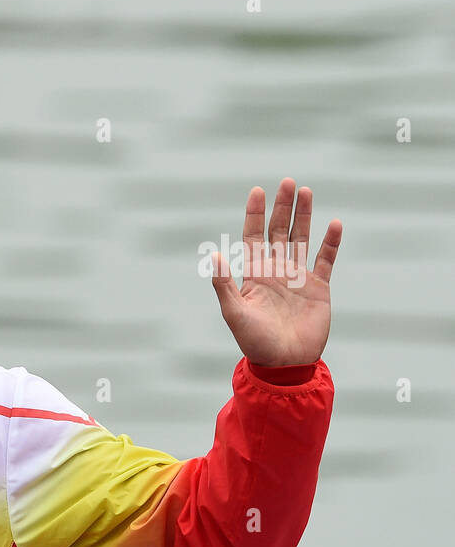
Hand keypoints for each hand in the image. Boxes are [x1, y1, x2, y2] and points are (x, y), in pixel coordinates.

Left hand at [210, 178, 341, 366]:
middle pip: (279, 231)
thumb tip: (213, 254)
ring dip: (304, 216)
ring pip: (301, 239)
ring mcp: (298, 277)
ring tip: (306, 191)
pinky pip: (325, 260)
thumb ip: (223, 284)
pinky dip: (330, 242)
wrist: (284, 364)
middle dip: (282, 207)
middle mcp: (276, 270)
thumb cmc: (254, 342)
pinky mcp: (319, 287)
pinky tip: (334, 224)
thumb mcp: (234, 312)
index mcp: (254, 274)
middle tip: (287, 182)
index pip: (253, 236)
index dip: (254, 214)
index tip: (257, 191)